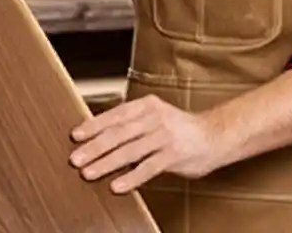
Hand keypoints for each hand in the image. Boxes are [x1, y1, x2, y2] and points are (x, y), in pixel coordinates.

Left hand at [69, 95, 222, 193]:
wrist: (215, 135)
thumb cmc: (179, 129)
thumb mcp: (155, 117)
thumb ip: (131, 124)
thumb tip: (98, 136)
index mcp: (147, 106)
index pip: (115, 115)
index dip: (94, 125)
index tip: (75, 136)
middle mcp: (155, 118)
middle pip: (119, 133)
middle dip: (94, 147)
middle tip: (75, 159)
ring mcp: (165, 136)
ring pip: (130, 150)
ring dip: (106, 163)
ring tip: (88, 173)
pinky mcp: (174, 155)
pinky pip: (148, 168)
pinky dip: (131, 178)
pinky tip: (117, 186)